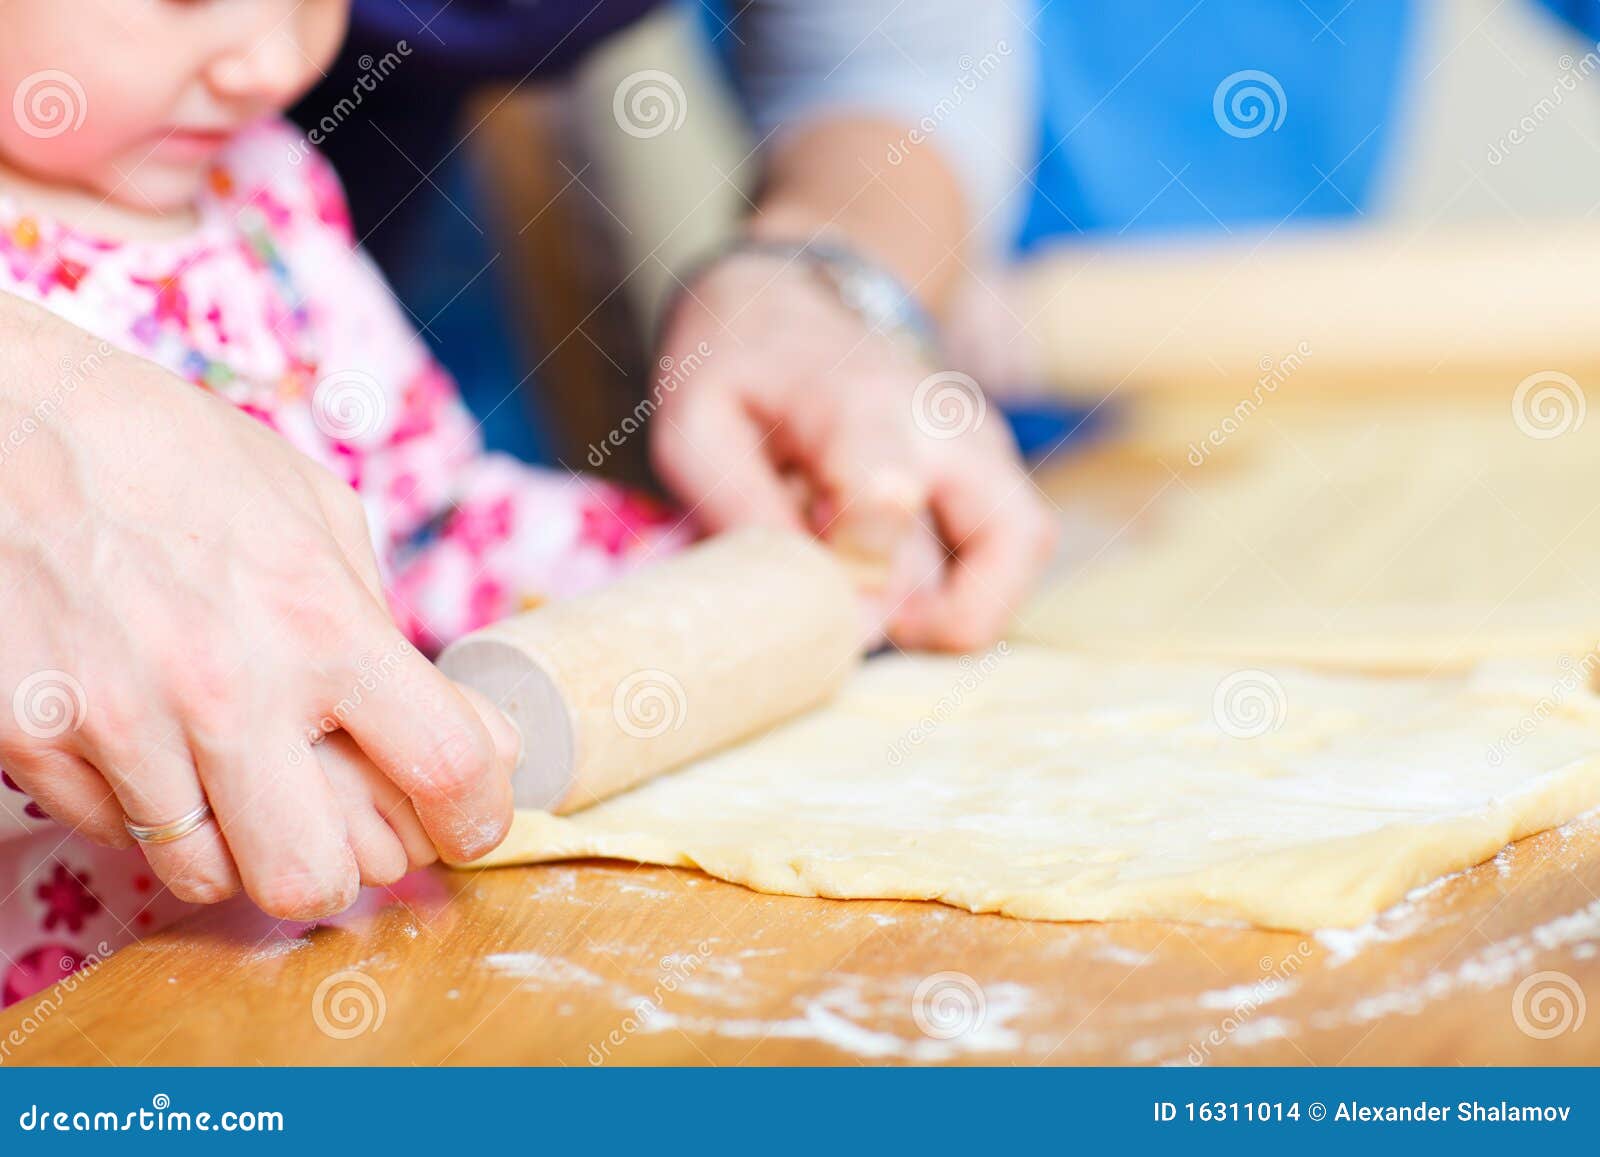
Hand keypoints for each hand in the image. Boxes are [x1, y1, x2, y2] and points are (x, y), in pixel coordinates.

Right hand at [0, 305, 516, 917]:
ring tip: (233, 773)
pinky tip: (151, 739)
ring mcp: (120, 725)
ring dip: (239, 845)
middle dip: (342, 865)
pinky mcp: (31, 742)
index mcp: (320, 620)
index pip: (444, 767)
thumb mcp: (311, 510)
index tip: (469, 822)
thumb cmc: (169, 453)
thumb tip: (457, 729)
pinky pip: (115, 837)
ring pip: (209, 879)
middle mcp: (226, 688)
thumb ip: (378, 627)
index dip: (476, 815)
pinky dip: (149, 810)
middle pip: (316, 880)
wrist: (1, 415)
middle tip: (337, 820)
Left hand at [651, 250, 1056, 650]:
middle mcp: (945, 422)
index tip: (836, 604)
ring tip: (886, 611)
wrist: (786, 300)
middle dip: (951, 621)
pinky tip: (899, 586)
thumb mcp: (699, 436)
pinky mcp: (994, 466)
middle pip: (1012, 539)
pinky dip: (969, 589)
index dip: (865, 565)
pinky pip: (1011, 546)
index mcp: (855, 404)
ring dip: (966, 609)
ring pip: (1024, 549)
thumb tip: (839, 620)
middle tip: (877, 631)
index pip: (886, 491)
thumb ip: (753, 522)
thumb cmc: (736, 369)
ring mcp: (983, 442)